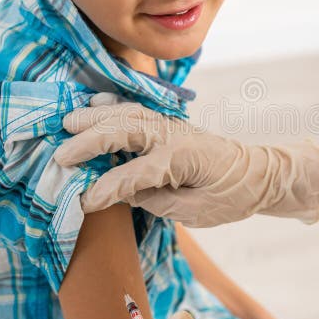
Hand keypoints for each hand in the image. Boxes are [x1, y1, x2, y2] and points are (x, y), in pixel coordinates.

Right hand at [53, 95, 318, 226]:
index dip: (107, 189)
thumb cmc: (229, 197)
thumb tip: (119, 192)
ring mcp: (171, 125)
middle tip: (60, 156)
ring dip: (95, 117)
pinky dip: (113, 107)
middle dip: (90, 142)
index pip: (135, 174)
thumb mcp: (194, 211)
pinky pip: (136, 110)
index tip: (83, 203)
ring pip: (127, 113)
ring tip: (68, 122)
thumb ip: (155, 200)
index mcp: (182, 159)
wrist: (257, 174)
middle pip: (124, 131)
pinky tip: (95, 106)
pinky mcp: (168, 123)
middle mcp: (173, 135)